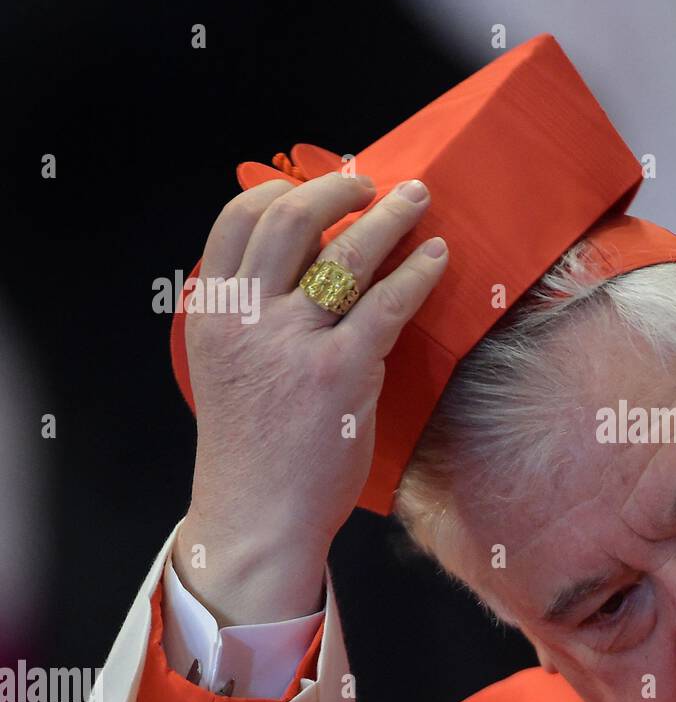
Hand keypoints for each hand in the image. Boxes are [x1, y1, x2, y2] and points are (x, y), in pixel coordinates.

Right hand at [174, 173, 447, 625]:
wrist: (257, 515)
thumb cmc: (251, 446)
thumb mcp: (227, 367)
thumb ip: (251, 314)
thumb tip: (303, 262)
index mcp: (213, 312)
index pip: (238, 221)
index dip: (282, 191)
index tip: (317, 190)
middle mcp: (247, 317)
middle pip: (290, 219)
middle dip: (337, 191)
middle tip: (372, 186)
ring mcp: (294, 343)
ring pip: (345, 254)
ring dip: (388, 217)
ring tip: (416, 199)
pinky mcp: (341, 372)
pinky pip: (387, 303)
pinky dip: (416, 272)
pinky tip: (436, 258)